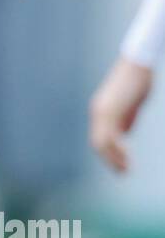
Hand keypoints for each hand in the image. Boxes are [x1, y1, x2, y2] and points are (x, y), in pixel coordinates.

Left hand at [89, 56, 153, 171]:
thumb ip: (127, 117)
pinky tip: (127, 159)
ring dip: (113, 159)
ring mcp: (102, 111)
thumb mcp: (132, 103)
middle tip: (123, 173)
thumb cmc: (138, 80)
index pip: (100, 137)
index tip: (122, 164)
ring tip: (126, 171)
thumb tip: (125, 132)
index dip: (109, 153)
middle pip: (98, 143)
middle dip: (110, 160)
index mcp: (101, 110)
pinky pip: (109, 137)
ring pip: (101, 143)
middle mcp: (98, 111)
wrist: (139, 64)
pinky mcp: (110, 111)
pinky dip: (117, 151)